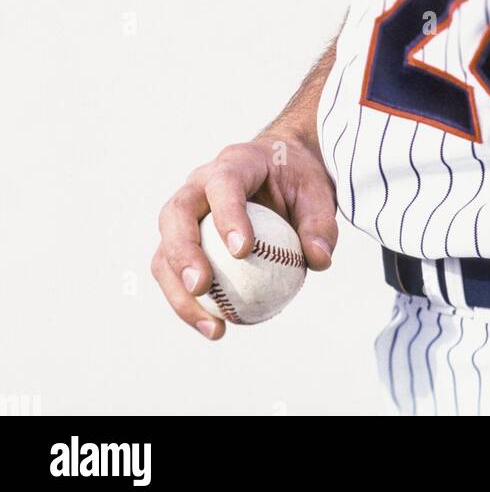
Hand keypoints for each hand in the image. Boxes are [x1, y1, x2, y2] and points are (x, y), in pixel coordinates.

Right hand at [151, 133, 337, 338]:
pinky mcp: (183, 241)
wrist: (278, 170)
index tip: (242, 251)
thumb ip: (321, 224)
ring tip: (213, 326)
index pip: (223, 184)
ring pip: (165, 250)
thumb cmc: (297, 180)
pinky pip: (173, 274)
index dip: (227, 215)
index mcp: (235, 163)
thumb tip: (318, 259)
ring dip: (179, 292)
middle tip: (202, 286)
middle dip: (183, 252)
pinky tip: (216, 328)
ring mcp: (186, 213)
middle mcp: (200, 184)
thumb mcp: (318, 194)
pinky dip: (188, 305)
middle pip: (176, 214)